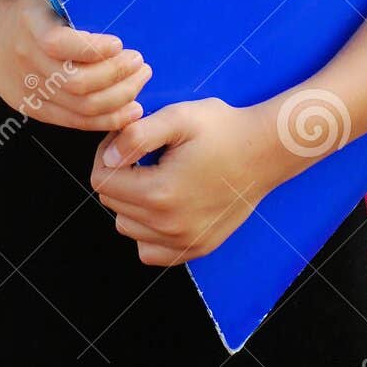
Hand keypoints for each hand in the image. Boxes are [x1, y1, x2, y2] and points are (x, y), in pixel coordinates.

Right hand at [0, 0, 151, 129]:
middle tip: (140, 63)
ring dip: (120, 97)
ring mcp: (31, 90)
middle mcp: (28, 60)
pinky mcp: (37, 110)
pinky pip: (76, 122)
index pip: (59, 44)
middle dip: (116, 75)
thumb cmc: (34, 12)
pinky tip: (131, 109)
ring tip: (140, 80)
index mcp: (30, 24)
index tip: (121, 43)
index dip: (93, 49)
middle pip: (76, 82)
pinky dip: (108, 119)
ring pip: (82, 107)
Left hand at [89, 96, 275, 265]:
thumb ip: (136, 135)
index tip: (126, 138)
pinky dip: (147, 230)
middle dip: (119, 174)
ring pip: (127, 227)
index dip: (107, 153)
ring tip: (155, 174)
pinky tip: (164, 203)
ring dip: (131, 201)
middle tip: (143, 151)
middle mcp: (169, 226)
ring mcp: (184, 242)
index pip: (102, 181)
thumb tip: (107, 157)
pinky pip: (149, 250)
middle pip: (112, 203)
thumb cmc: (223, 129)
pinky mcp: (196, 248)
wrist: (265, 150)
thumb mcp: (178, 117)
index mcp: (160, 193)